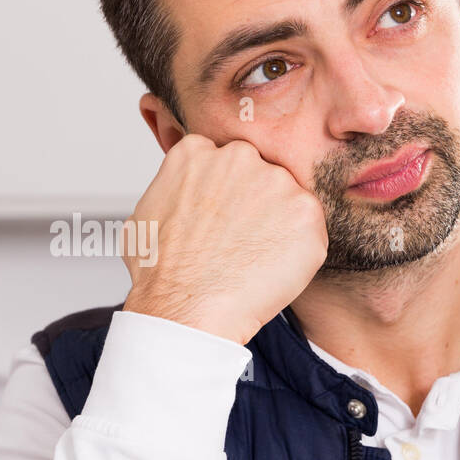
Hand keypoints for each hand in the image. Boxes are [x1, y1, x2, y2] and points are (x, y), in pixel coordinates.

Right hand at [121, 134, 327, 344]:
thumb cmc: (162, 272)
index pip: (227, 163)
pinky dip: (300, 252)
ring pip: (289, 201)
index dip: (228, 197)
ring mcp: (276, 181)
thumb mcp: (148, 211)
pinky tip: (272, 270)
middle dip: (257, 206)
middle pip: (262, 175)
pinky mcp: (306, 212)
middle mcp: (240, 156)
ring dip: (280, 227)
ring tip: (254, 260)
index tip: (224, 221)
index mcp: (198, 151)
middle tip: (242, 243)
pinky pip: (311, 229)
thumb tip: (189, 192)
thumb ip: (177, 187)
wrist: (186, 308)